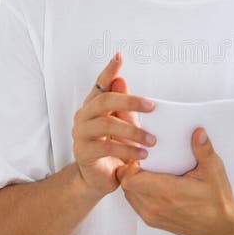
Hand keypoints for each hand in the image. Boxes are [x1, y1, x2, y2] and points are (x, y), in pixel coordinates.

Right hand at [71, 52, 156, 198]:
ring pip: (106, 124)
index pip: (101, 84)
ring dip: (132, 131)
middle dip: (130, 101)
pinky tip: (142, 155)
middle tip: (152, 106)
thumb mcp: (123, 126)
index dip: (109, 70)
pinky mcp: (83, 153)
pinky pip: (106, 148)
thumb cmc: (114, 149)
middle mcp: (83, 116)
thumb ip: (123, 107)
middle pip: (104, 100)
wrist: (99, 179)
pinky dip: (127, 150)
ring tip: (152, 140)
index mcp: (94, 105)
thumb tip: (122, 80)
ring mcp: (81, 134)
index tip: (119, 56)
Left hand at [116, 127, 233, 234]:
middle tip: (144, 160)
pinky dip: (137, 191)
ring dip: (133, 181)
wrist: (219, 227)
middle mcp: (156, 207)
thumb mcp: (214, 171)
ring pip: (128, 194)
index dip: (131, 164)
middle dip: (131, 169)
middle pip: (126, 184)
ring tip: (148, 170)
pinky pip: (134, 203)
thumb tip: (198, 132)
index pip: (130, 179)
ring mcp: (152, 216)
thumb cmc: (217, 199)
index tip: (144, 156)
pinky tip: (151, 183)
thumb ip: (204, 150)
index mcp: (168, 193)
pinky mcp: (153, 221)